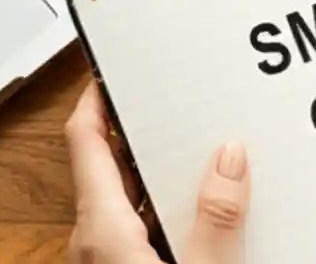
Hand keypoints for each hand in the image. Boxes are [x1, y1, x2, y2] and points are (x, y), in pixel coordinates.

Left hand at [64, 83, 251, 263]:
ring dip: (156, 176)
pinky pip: (135, 228)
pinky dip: (161, 208)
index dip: (95, 99)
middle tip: (173, 103)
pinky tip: (199, 209)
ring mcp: (102, 258)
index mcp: (101, 228)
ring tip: (198, 151)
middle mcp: (92, 239)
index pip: (85, 141)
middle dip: (143, 134)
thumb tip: (230, 157)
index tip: (113, 70)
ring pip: (124, 201)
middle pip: (109, 168)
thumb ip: (217, 217)